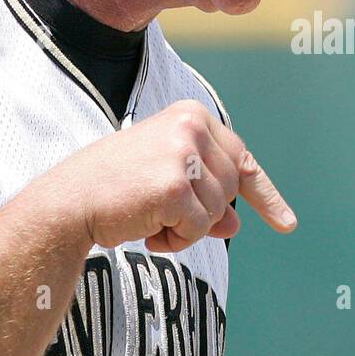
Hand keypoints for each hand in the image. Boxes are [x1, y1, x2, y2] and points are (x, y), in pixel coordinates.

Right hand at [47, 100, 295, 252]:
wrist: (68, 203)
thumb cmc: (113, 189)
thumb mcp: (166, 183)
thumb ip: (205, 195)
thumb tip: (236, 222)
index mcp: (192, 115)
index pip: (241, 157)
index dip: (263, 194)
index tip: (286, 223)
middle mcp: (192, 126)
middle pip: (231, 190)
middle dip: (203, 214)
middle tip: (161, 215)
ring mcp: (184, 154)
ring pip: (219, 212)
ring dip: (187, 228)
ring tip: (149, 218)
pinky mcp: (176, 185)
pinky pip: (200, 229)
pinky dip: (176, 240)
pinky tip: (146, 231)